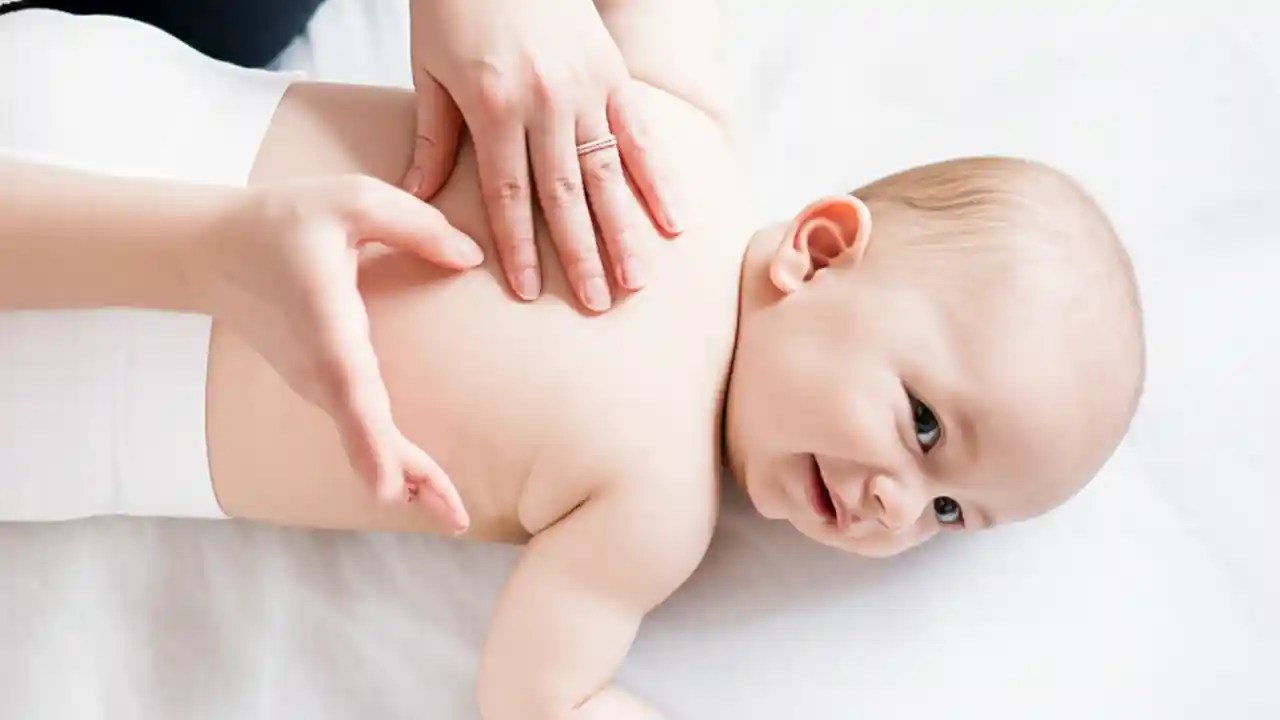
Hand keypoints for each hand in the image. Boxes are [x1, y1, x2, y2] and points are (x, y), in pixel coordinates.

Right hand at [195, 174, 480, 531]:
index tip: (390, 489)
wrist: (214, 251)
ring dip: (410, 476)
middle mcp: (319, 365)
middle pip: (364, 432)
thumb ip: (413, 223)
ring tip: (454, 516)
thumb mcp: (351, 199)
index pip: (350, 386)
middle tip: (458, 521)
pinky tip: (424, 485)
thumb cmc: (285, 220)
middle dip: (410, 476)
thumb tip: (470, 258)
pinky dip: (392, 458)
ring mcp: (317, 382)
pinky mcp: (322, 387)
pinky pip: (361, 429)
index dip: (370, 439)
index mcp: (326, 320)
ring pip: (365, 438)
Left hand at [405, 0, 681, 312]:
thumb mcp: (429, 66)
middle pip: (564, 196)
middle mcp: (545, 103)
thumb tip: (419, 199)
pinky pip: (639, 137)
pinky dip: (657, 180)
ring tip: (635, 283)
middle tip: (596, 305)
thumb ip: (432, 136)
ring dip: (623, 232)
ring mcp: (587, 89)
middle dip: (579, 256)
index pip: (508, 194)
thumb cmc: (455, 3)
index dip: (518, 247)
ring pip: (607, 174)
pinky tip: (672, 222)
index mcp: (493, 105)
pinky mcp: (613, 74)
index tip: (529, 291)